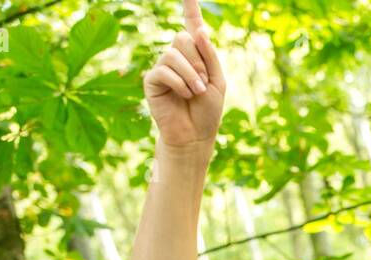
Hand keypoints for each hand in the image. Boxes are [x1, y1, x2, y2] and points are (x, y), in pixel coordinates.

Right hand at [143, 0, 226, 147]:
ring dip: (190, 74)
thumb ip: (210, 55)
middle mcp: (178, 57)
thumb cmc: (207, 111)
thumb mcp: (218, 81)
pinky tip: (184, 95)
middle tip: (202, 83)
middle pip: (183, 38)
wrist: (195, 135)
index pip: (192, 25)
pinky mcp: (152, 80)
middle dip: (197, 61)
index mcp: (196, 55)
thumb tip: (199, 30)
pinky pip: (164, 69)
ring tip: (195, 92)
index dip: (190, 7)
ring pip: (173, 53)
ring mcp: (163, 67)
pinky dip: (179, 82)